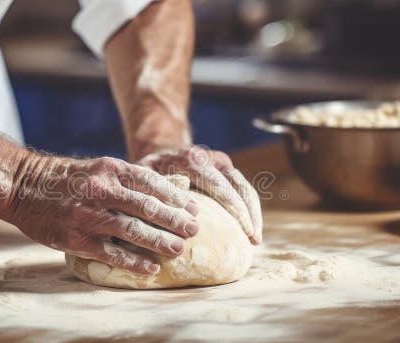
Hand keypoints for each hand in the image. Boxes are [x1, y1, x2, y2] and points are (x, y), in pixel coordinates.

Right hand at [2, 154, 199, 274]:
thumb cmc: (66, 178)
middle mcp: (101, 191)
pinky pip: (112, 253)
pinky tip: (151, 268)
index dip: (175, 196)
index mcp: (109, 169)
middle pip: (147, 207)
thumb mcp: (97, 168)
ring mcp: (88, 216)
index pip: (151, 182)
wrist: (23, 187)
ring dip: (159, 242)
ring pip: (133, 231)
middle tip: (194, 230)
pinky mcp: (77, 239)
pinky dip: (134, 262)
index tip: (193, 207)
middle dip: (175, 220)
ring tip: (178, 250)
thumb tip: (167, 190)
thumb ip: (126, 179)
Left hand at [137, 146, 262, 243]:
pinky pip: (242, 189)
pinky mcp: (225, 171)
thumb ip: (154, 192)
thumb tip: (160, 219)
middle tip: (253, 239)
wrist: (158, 153)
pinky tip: (250, 230)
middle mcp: (209, 158)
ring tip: (255, 239)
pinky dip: (248, 209)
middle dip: (246, 213)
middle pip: (235, 185)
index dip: (232, 207)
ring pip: (243, 186)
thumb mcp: (144, 179)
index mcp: (190, 159)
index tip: (240, 230)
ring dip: (251, 212)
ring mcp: (219, 163)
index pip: (217, 184)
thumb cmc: (147, 172)